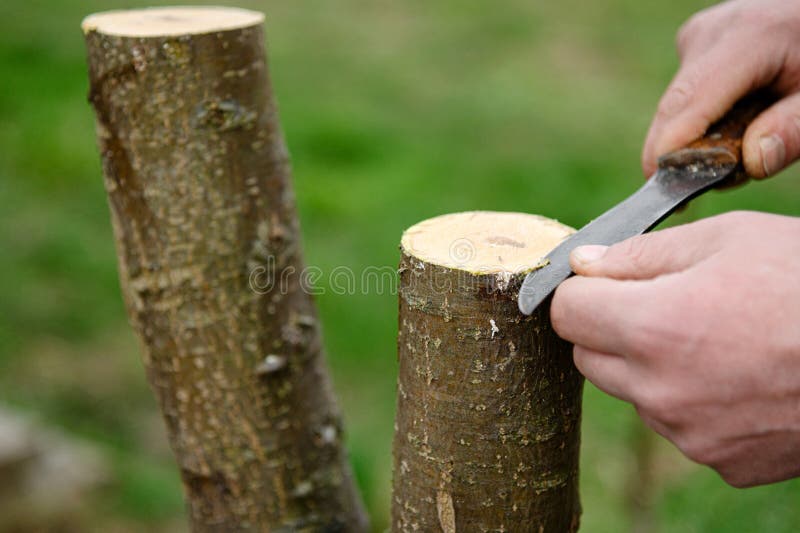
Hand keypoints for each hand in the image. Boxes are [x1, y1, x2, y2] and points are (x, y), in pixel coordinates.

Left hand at [550, 211, 799, 486]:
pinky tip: (742, 376)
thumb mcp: (728, 239)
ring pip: (634, 393)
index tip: (601, 281)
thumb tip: (582, 264)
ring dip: (652, 366)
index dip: (580, 291)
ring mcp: (692, 435)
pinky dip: (693, 401)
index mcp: (653, 328)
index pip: (565, 313)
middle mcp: (661, 392)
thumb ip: (640, 255)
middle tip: (664, 304)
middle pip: (590, 357)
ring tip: (718, 339)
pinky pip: (680, 425)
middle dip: (611, 328)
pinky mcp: (724, 462)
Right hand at [643, 0, 799, 177]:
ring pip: (675, 109)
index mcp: (747, 37)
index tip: (664, 189)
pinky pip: (682, 100)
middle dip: (681, 155)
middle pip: (673, 110)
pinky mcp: (691, 48)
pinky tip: (732, 125)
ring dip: (695, 141)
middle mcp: (709, 36)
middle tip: (705, 186)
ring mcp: (696, 40)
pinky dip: (698, 125)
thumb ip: (793, 130)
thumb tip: (752, 163)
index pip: (690, 101)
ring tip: (738, 147)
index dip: (670, 148)